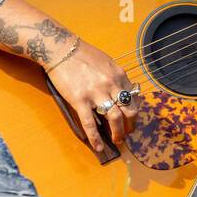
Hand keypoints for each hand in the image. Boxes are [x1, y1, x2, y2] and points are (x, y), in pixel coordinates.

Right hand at [43, 39, 138, 154]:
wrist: (61, 49)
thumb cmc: (83, 55)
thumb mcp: (106, 62)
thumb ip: (116, 77)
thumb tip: (123, 92)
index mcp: (119, 74)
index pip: (133, 98)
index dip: (135, 112)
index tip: (133, 119)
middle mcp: (111, 84)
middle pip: (128, 110)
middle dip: (131, 125)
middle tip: (128, 133)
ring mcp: (96, 93)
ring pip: (114, 118)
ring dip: (118, 133)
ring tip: (117, 140)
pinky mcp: (80, 100)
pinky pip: (90, 123)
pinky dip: (95, 138)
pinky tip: (98, 147)